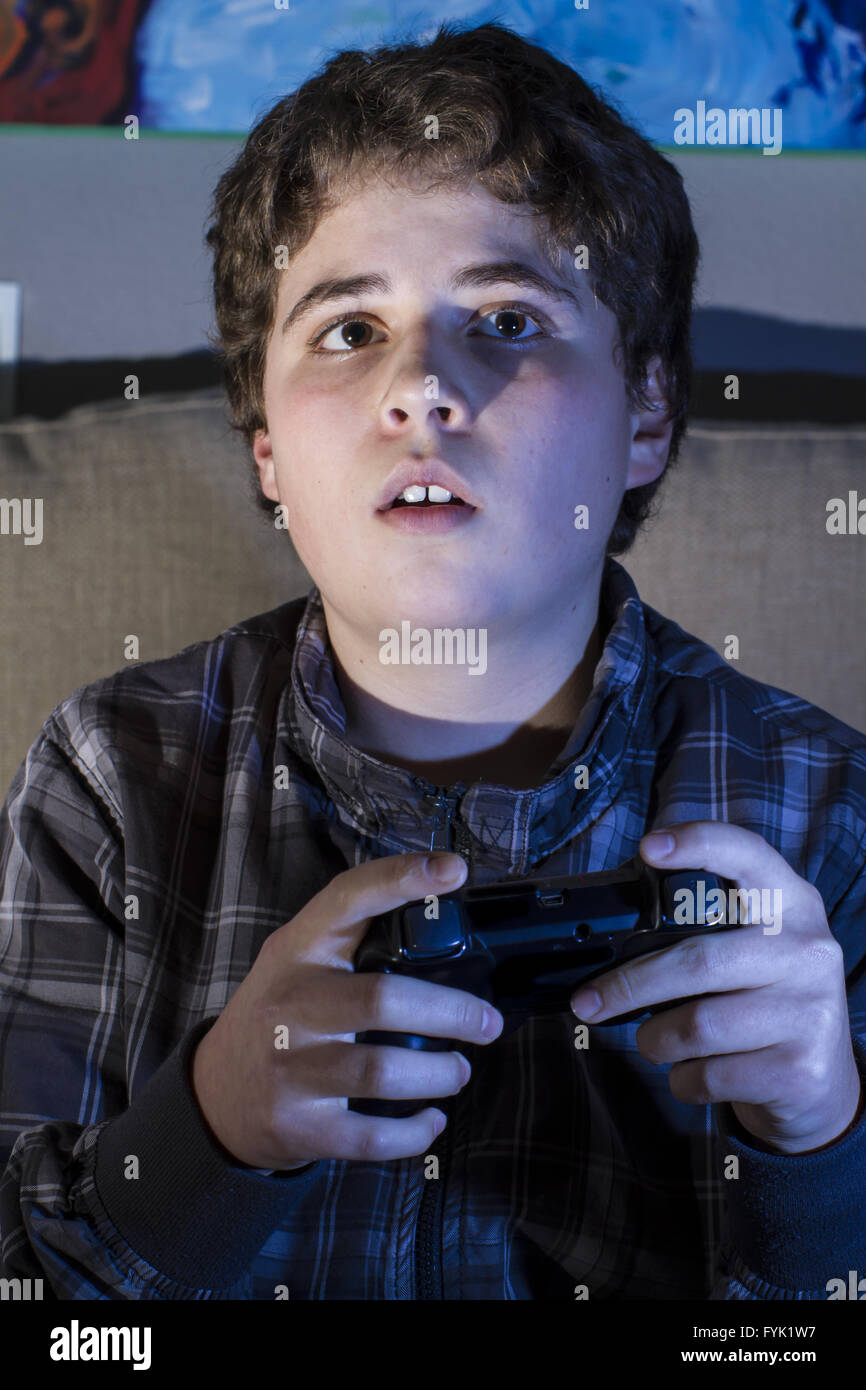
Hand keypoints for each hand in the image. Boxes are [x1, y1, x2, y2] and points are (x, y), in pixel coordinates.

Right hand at [190, 852, 502, 1169]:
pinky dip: (413, 1132)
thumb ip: (352, 942)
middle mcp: (290, 1005)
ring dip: (439, 1073)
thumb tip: (444, 925)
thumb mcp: (297, 962)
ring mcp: (289, 1068)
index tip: (452, 870)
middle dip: (452, 1013)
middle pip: (382, 999)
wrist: (215, 1094)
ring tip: (458, 1070)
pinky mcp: (297, 1125)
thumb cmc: (277, 1017)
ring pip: (382, 1070)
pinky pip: (370, 1136)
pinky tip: (431, 1119)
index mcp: (297, 950)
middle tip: (486, 1023)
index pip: (348, 898)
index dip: (401, 878)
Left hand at [569, 821, 862, 1153]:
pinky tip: (694, 1071)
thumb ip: (699, 929)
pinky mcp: (799, 1069)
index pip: (747, 855)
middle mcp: (807, 949)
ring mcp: (809, 1010)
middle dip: (629, 985)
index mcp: (789, 904)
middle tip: (587, 1001)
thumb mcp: (747, 950)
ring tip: (655, 1041)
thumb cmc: (759, 1002)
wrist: (818, 1083)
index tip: (648, 847)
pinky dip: (682, 1078)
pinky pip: (709, 1074)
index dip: (697, 843)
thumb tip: (607, 937)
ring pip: (696, 1026)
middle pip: (697, 960)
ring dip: (655, 1040)